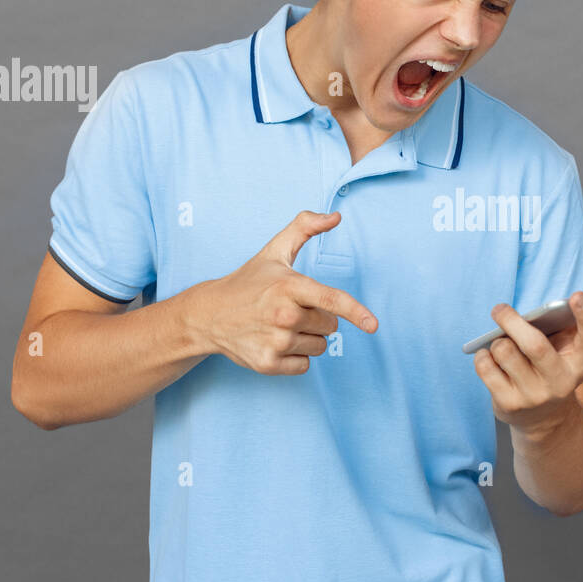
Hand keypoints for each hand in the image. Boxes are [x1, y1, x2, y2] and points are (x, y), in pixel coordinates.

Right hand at [194, 210, 376, 374]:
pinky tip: (274, 342)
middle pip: (330, 326)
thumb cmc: (249, 281)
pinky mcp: (267, 364)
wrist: (209, 314)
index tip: (373, 325)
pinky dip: (295, 357)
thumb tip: (335, 216)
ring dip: (307, 338)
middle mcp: (283, 315)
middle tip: (289, 309)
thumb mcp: (274, 251)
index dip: (355, 312)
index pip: (330, 300)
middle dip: (317, 318)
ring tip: (280, 326)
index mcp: (289, 286)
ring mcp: (275, 341)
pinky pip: (304, 365)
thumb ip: (305, 227)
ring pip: (319, 346)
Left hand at [473, 283, 582, 434]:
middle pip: (535, 345)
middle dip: (513, 321)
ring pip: (505, 352)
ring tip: (499, 339)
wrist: (545, 419)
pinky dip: (483, 355)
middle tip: (500, 308)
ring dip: (497, 340)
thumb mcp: (574, 347)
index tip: (577, 295)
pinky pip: (486, 368)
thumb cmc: (557, 369)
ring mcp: (534, 396)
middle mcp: (560, 382)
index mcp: (581, 363)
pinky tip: (489, 354)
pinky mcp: (509, 404)